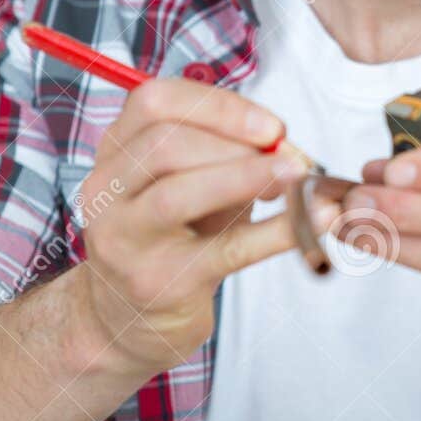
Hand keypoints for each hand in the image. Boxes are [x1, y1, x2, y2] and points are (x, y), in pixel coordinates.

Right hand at [74, 75, 315, 385]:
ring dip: (247, 177)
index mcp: (115, 152)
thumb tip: (288, 147)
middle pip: (164, 143)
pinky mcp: (158, 283)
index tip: (272, 126)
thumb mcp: (191, 183)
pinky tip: (313, 221)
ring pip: (178, 193)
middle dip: (236, 143)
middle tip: (288, 159)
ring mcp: (125, 240)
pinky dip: (275, 232)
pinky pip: (224, 250)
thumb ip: (228, 156)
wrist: (130, 319)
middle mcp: (106, 191)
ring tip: (296, 177)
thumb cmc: (171, 238)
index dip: (220, 105)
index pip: (155, 101)